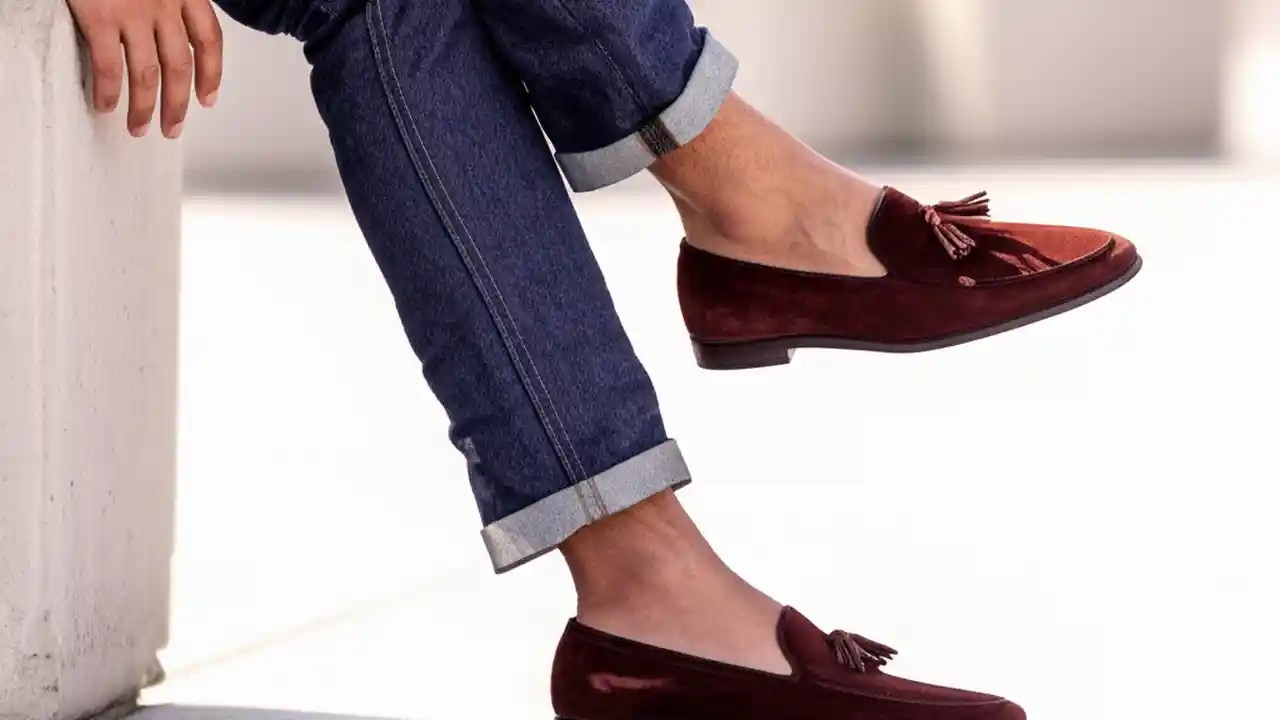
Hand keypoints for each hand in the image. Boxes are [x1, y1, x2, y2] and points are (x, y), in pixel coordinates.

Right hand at [67, 0, 222, 138]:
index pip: (209, 40)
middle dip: (178, 104)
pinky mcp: (99, 17)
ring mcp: (132, 12)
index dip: (212, 74)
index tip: (209, 98)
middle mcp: (164, 4)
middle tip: (173, 127)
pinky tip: (107, 104)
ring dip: (145, 107)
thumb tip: (171, 21)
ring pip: (148, 74)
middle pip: (180, 66)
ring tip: (139, 127)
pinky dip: (109, 91)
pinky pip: (108, 66)